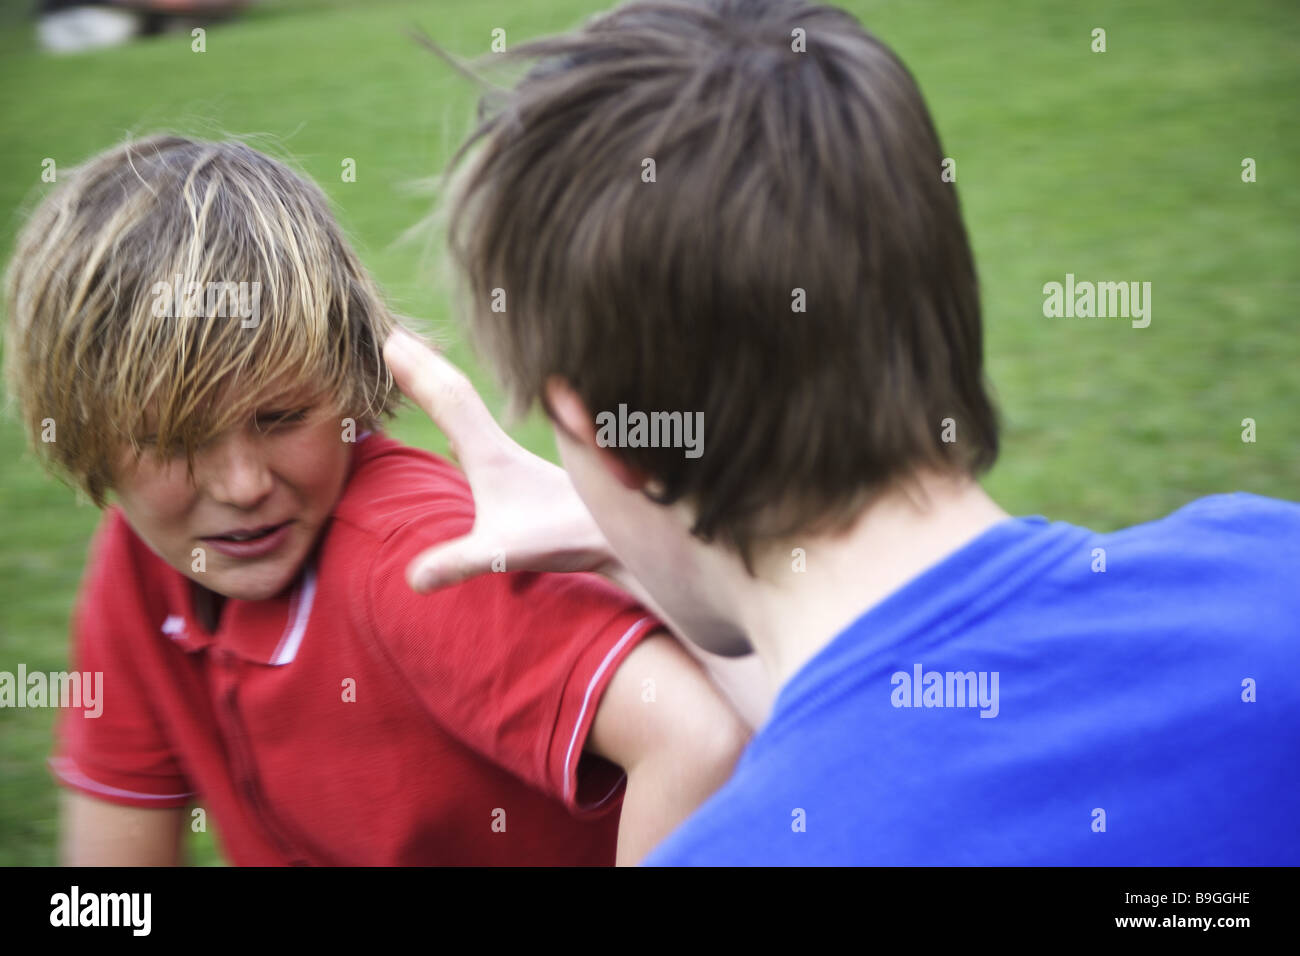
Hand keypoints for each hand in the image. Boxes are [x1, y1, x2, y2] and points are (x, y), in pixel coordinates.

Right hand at [382, 330, 617, 591]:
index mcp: (491, 455)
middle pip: (458, 392)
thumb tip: (412, 580)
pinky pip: (487, 433)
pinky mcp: (532, 473)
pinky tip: (456, 438)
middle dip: (423, 364)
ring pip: (476, 408)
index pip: (447, 401)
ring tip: (419, 366)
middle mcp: (505, 446)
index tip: (388, 340)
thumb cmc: (568, 537)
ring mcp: (520, 458)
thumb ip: (457, 561)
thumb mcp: (504, 551)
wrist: (627, 531)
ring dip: (443, 385)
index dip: (415, 371)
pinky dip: (465, 422)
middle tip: (394, 335)